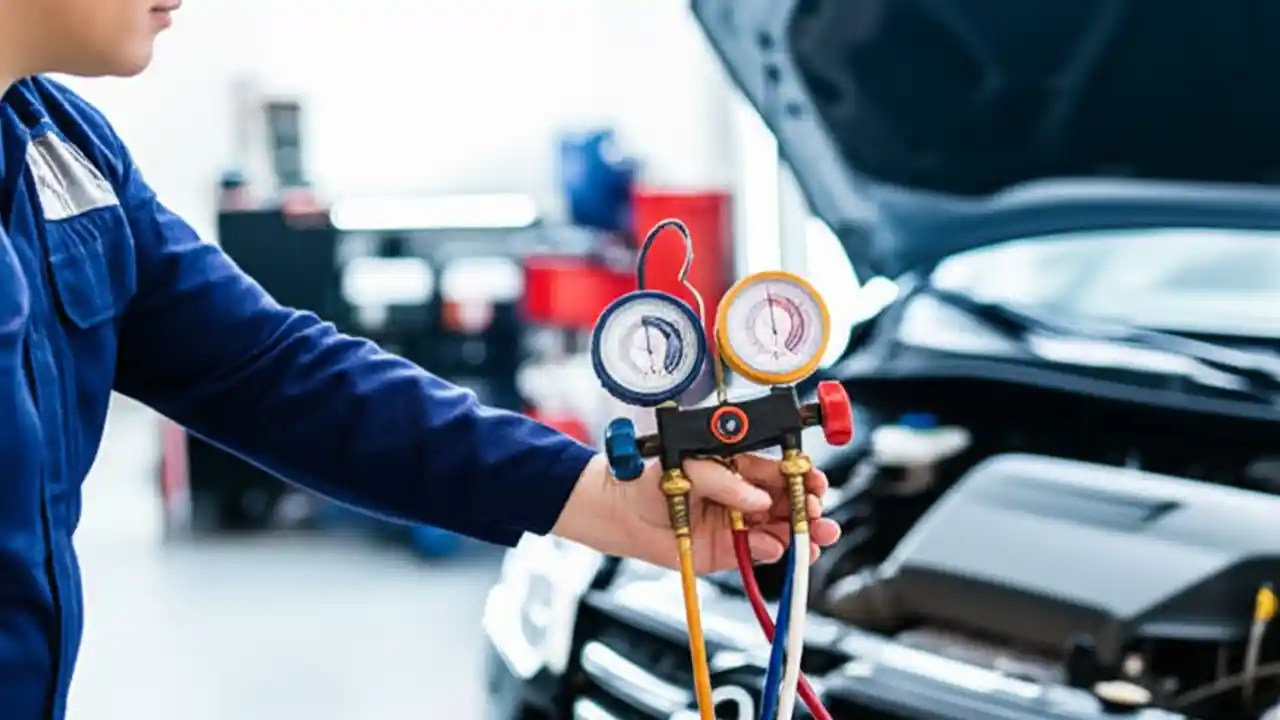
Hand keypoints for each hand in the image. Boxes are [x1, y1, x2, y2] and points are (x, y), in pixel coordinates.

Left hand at [552, 452, 841, 572]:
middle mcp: (742, 496)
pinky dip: (770, 551)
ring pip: (779, 530)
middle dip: (808, 508)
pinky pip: (756, 552)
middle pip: (786, 502)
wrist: (619, 512)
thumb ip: (724, 482)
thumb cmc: (648, 480)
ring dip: (801, 534)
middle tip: (818, 513)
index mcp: (737, 467)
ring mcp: (736, 524)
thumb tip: (758, 498)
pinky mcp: (726, 551)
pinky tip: (778, 547)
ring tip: (816, 538)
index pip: (778, 471)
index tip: (815, 482)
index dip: (800, 476)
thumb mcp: (688, 467)